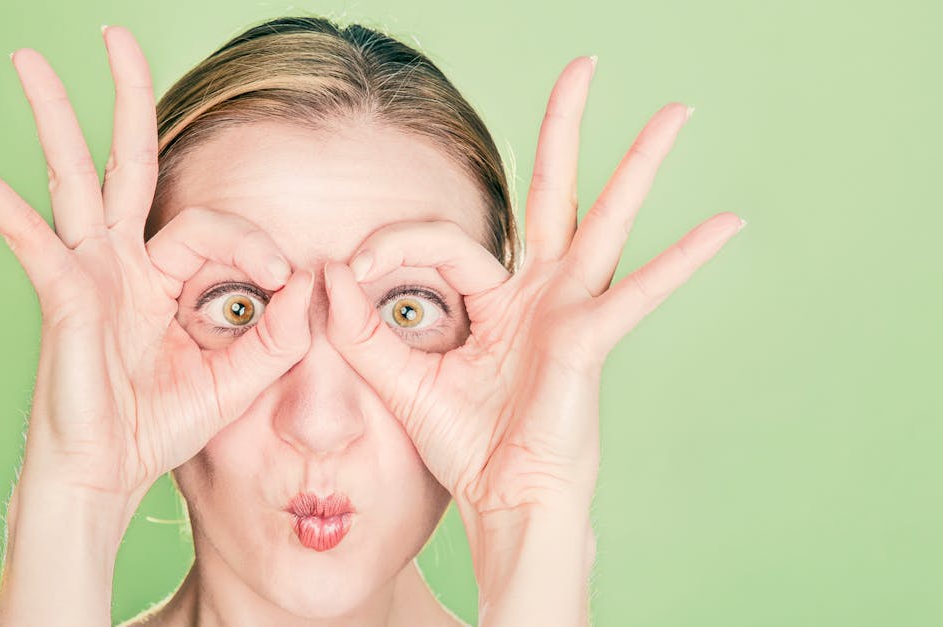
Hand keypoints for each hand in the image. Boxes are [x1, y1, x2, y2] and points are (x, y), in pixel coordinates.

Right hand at [0, 26, 313, 505]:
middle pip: (125, 162)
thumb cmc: (161, 428)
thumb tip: (312, 280)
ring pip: (71, 177)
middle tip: (115, 33)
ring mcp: (86, 274)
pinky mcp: (61, 296)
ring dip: (53, 116)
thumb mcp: (237, 378)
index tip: (284, 283)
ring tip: (28, 60)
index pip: (209, 225)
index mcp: (161, 277)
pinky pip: (26, 236)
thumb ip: (279, 334)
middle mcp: (120, 263)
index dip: (253, 243)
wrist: (108, 478)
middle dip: (125, 97)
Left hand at [322, 55, 744, 515]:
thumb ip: (362, 328)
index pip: (445, 242)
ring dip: (638, 164)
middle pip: (554, 192)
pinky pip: (637, 293)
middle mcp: (541, 293)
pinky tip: (726, 224)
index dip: (393, 245)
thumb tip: (328, 272)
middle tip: (583, 65)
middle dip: (563, 129)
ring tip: (676, 112)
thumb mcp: (400, 380)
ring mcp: (571, 311)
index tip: (349, 271)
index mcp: (498, 299)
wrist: (501, 503)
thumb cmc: (464, 446)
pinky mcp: (588, 340)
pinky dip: (682, 260)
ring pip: (605, 220)